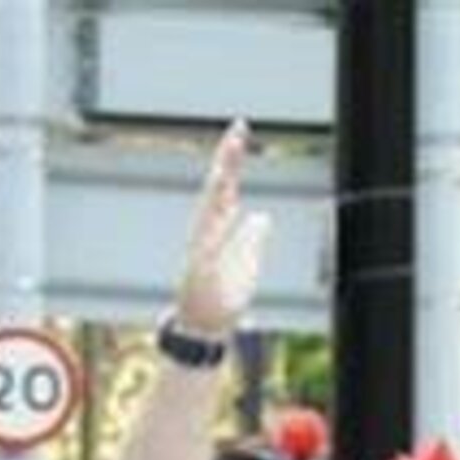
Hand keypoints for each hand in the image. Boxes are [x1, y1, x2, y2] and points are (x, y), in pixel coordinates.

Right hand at [172, 120, 269, 340]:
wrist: (204, 329)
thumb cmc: (222, 298)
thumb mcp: (247, 263)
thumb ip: (252, 238)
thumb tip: (262, 217)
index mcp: (217, 229)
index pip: (226, 186)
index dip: (231, 158)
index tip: (239, 130)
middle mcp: (206, 234)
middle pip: (216, 190)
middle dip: (225, 162)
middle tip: (236, 131)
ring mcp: (200, 252)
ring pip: (208, 212)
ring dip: (218, 188)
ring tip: (227, 164)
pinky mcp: (198, 272)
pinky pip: (206, 245)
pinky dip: (212, 228)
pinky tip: (224, 209)